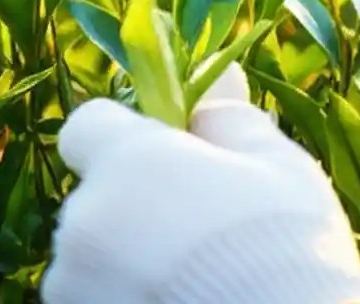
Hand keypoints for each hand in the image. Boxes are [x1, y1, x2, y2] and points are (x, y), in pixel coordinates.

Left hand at [42, 64, 359, 303]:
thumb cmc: (287, 248)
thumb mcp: (277, 166)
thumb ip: (230, 118)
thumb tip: (216, 78)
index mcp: (128, 163)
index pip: (87, 125)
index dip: (126, 136)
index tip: (171, 156)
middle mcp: (83, 223)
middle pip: (96, 197)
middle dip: (137, 205)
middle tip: (204, 227)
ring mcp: (73, 286)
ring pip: (95, 256)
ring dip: (131, 259)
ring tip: (199, 278)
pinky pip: (99, 295)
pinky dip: (130, 295)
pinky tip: (187, 302)